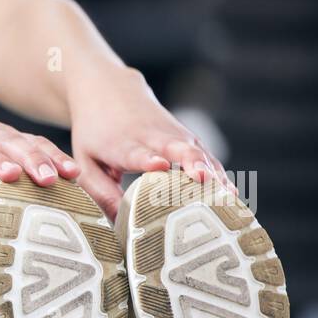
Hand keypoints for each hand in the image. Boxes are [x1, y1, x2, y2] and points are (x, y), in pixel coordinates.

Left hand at [69, 67, 232, 219]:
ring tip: (228, 196)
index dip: (148, 159)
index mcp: (122, 144)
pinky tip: (231, 195)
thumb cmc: (95, 135)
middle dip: (192, 163)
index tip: (159, 165)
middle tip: (204, 179)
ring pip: (199, 154)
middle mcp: (153, 137)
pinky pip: (207, 158)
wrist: (111, 90)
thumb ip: (100, 193)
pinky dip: (219, 175)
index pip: (137, 151)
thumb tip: (119, 227)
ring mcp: (175, 136)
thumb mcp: (86, 163)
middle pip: (177, 149)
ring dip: (213, 173)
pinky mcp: (188, 139)